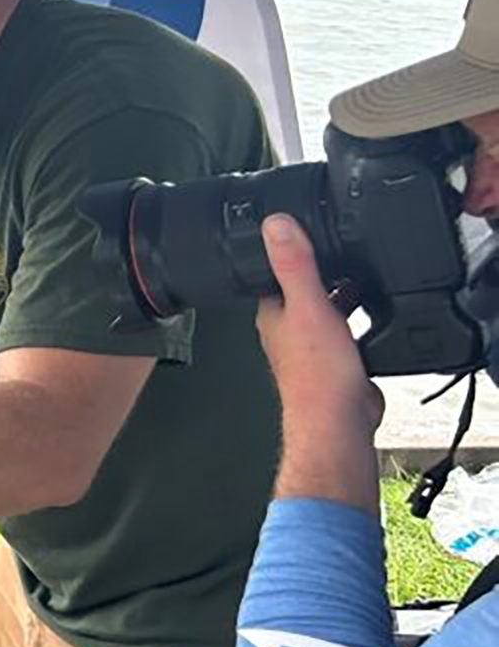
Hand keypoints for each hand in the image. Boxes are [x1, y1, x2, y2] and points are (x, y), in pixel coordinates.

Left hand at [257, 214, 381, 509]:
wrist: (339, 421)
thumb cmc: (317, 375)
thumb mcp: (308, 305)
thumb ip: (294, 264)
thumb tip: (276, 225)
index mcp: (272, 314)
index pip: (273, 273)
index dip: (289, 253)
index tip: (304, 233)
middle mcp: (286, 331)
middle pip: (302, 290)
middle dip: (322, 273)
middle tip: (342, 255)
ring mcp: (310, 348)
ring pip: (325, 311)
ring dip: (341, 295)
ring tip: (360, 279)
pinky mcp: (334, 363)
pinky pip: (344, 332)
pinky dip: (356, 319)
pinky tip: (372, 316)